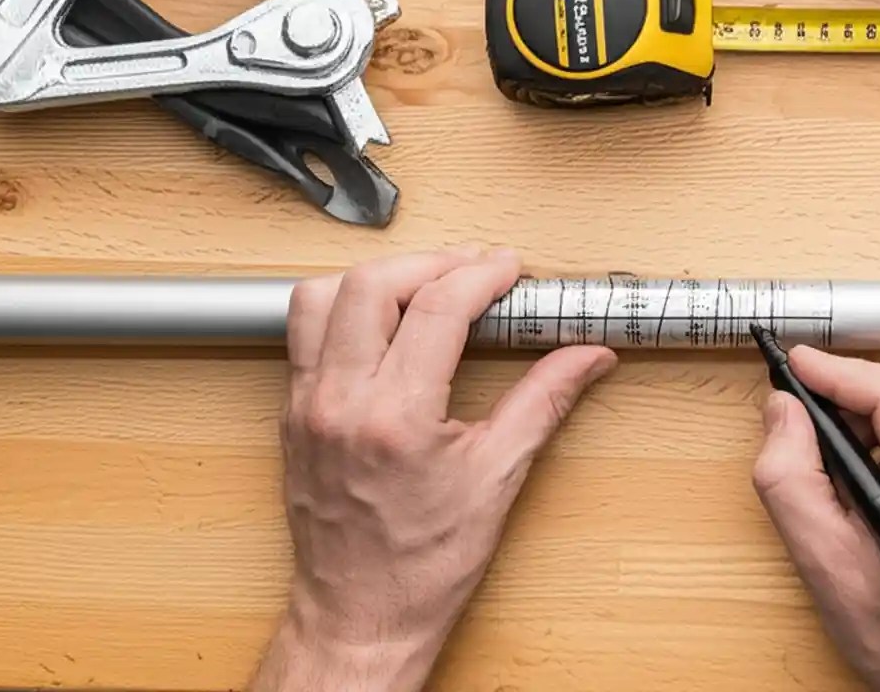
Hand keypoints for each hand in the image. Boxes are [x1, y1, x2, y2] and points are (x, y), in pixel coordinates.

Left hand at [250, 247, 617, 691]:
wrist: (361, 616)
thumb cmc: (422, 565)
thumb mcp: (498, 480)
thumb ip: (544, 402)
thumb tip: (587, 357)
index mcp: (396, 419)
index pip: (436, 309)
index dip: (480, 275)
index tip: (508, 269)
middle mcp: (340, 403)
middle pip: (372, 284)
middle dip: (430, 263)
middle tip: (473, 269)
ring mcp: (306, 406)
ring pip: (321, 297)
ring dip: (376, 278)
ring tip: (423, 286)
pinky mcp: (292, 414)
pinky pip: (303, 333)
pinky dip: (344, 309)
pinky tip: (383, 324)